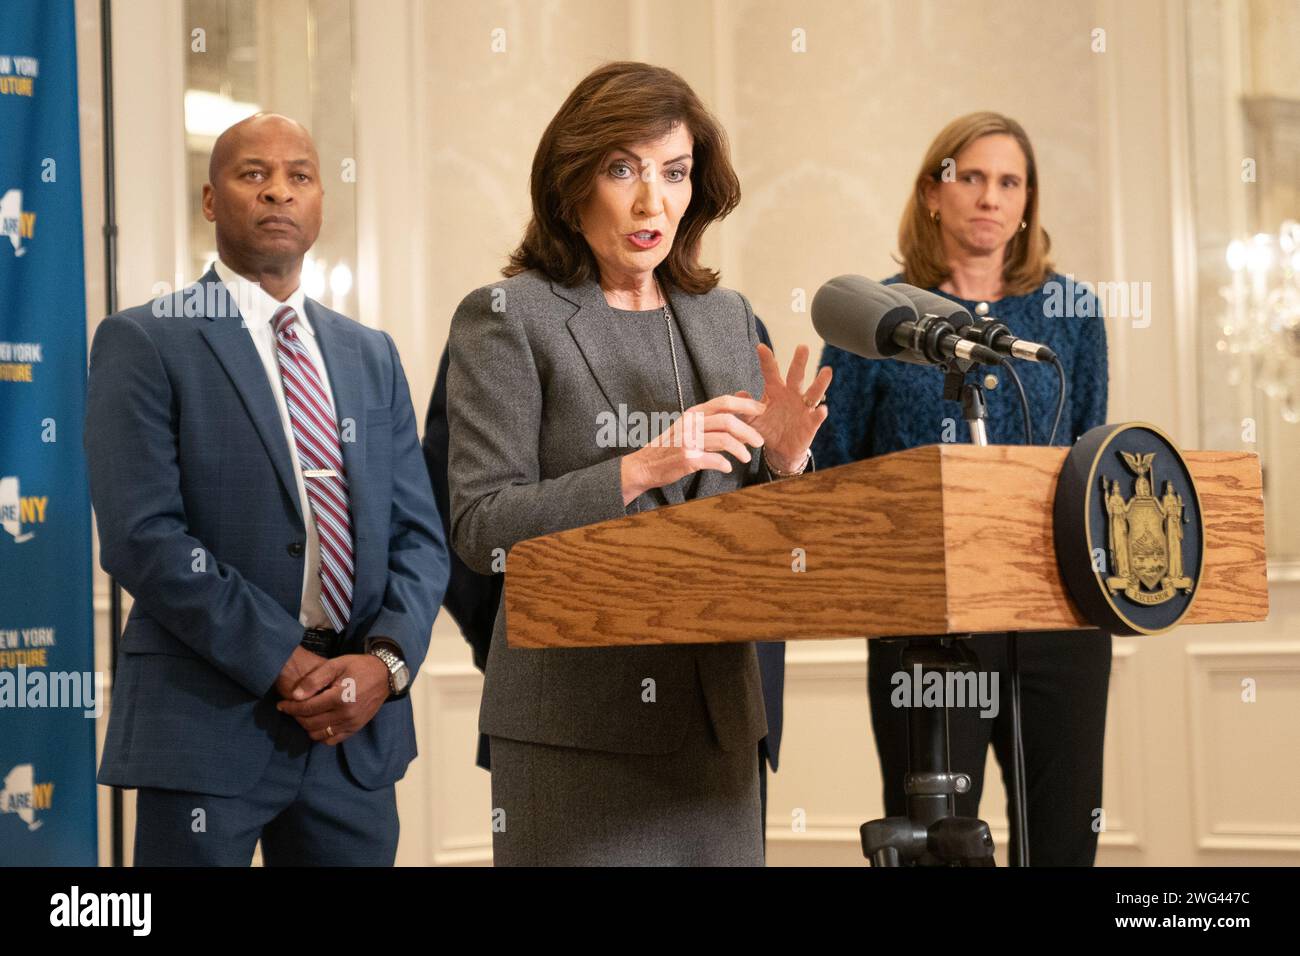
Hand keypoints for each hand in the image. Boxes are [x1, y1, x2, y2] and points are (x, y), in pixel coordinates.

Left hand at [275, 653, 390, 744]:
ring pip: (319, 734)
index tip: (281, 704)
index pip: (307, 709)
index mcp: (340, 698)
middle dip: (296, 717)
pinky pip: (332, 740)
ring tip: (304, 715)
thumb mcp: (335, 665)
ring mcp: (352, 724)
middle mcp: (346, 715)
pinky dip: (321, 735)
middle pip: (311, 723)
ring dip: (307, 727)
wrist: (385, 675)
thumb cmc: (358, 666)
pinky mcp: (356, 728)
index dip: (290, 708)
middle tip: (291, 708)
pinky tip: (318, 723)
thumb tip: (296, 696)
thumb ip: (314, 679)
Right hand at [619, 394, 765, 503]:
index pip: (723, 402)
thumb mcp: (692, 425)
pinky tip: (727, 467)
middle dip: (748, 430)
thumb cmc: (672, 445)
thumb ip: (716, 415)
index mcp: (694, 413)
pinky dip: (724, 464)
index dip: (745, 404)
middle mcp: (691, 423)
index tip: (762, 410)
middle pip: (727, 420)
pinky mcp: (686, 458)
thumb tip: (743, 396)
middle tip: (760, 441)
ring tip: (746, 457)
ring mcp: (688, 440)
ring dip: (739, 449)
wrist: (645, 465)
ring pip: (723, 440)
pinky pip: (712, 459)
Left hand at [739, 343, 831, 472]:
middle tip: (802, 347)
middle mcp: (791, 394)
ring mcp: (803, 408)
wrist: (780, 449)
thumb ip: (745, 408)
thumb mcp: (753, 419)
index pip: (770, 372)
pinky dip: (820, 413)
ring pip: (813, 392)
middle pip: (796, 376)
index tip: (760, 347)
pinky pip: (816, 417)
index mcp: (775, 390)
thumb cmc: (767, 428)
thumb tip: (738, 394)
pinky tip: (822, 409)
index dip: (766, 360)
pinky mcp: (811, 423)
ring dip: (820, 382)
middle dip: (799, 362)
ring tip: (826, 370)